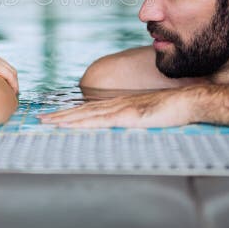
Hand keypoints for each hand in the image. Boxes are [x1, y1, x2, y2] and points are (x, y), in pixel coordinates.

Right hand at [0, 49, 18, 92]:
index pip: (1, 67)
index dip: (7, 79)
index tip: (7, 90)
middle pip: (8, 69)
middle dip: (13, 82)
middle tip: (13, 95)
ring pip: (10, 71)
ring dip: (14, 84)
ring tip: (13, 96)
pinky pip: (8, 74)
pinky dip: (12, 84)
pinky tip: (11, 93)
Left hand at [38, 87, 196, 127]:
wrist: (188, 101)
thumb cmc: (173, 109)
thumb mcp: (149, 115)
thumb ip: (136, 119)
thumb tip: (127, 126)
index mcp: (120, 105)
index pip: (89, 110)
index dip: (70, 113)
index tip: (54, 117)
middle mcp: (116, 105)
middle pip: (82, 111)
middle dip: (60, 115)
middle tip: (40, 119)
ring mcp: (121, 109)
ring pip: (87, 115)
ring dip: (65, 119)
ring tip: (47, 122)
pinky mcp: (128, 116)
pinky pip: (102, 121)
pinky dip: (84, 123)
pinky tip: (72, 126)